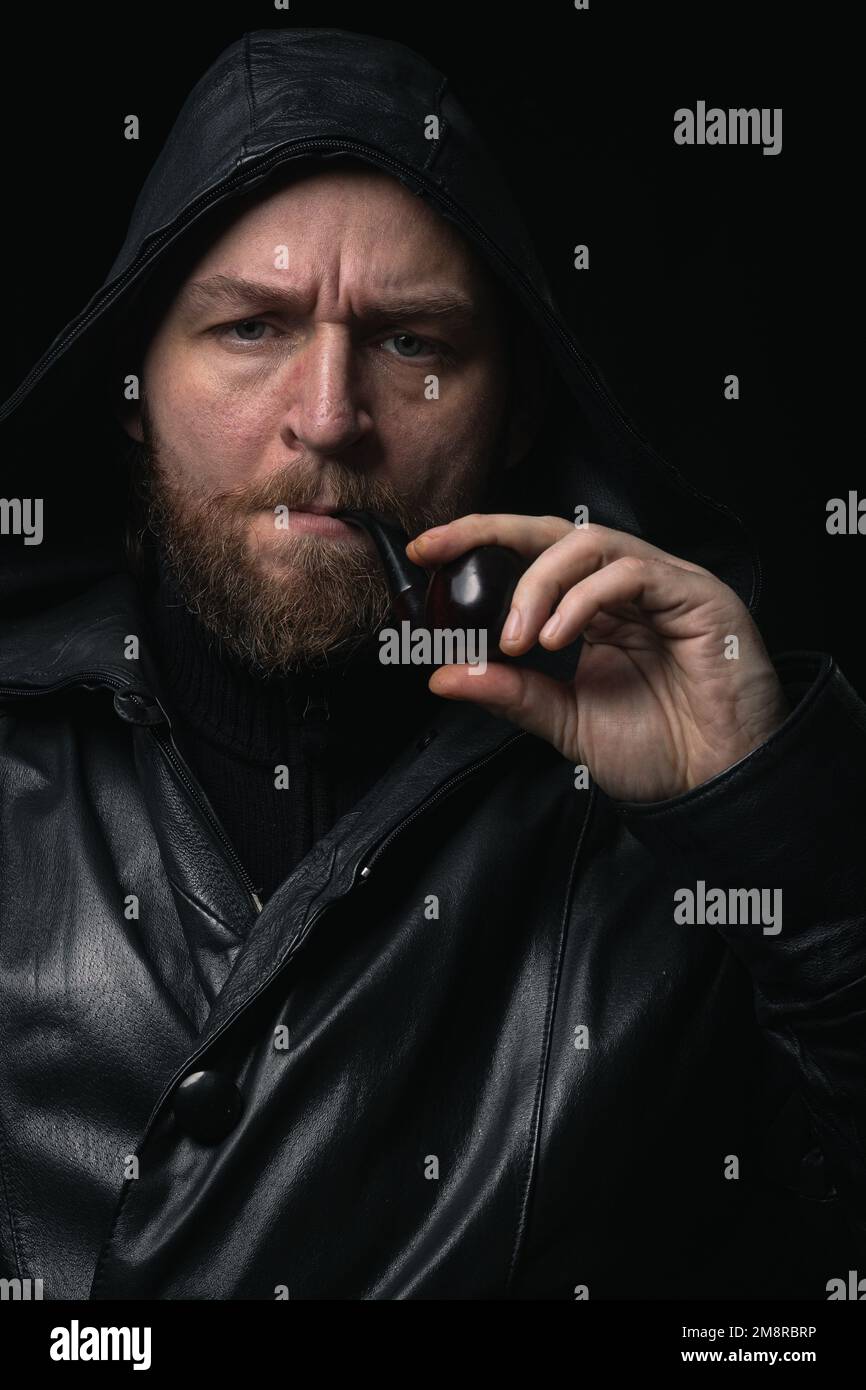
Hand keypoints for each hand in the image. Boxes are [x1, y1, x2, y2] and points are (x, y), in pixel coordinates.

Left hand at [406, 514, 789, 801]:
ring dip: (538, 584)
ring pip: (588, 543)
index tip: (424, 553)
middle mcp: (626, 588)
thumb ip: (510, 694)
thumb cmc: (658, 751)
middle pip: (552, 532)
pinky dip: (584, 600)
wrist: (717, 786)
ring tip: (519, 638)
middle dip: (490, 533)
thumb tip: (443, 674)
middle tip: (441, 555)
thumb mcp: (565, 721)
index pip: (530, 555)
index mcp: (594, 610)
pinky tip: (558, 638)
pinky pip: (631, 572)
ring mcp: (663, 584)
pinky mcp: (695, 594)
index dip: (478, 544)